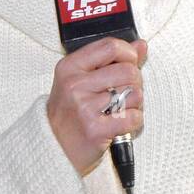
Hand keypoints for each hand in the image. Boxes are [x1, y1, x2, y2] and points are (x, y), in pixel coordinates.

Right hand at [46, 37, 147, 176]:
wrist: (53, 148)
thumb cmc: (69, 113)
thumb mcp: (81, 80)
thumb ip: (112, 60)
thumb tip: (140, 45)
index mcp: (70, 67)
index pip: (110, 46)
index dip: (128, 53)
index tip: (130, 63)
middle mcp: (75, 85)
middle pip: (128, 70)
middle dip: (135, 82)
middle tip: (123, 93)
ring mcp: (84, 108)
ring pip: (134, 93)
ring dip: (135, 103)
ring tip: (119, 109)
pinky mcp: (95, 130)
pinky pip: (133, 117)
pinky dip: (134, 121)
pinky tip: (120, 123)